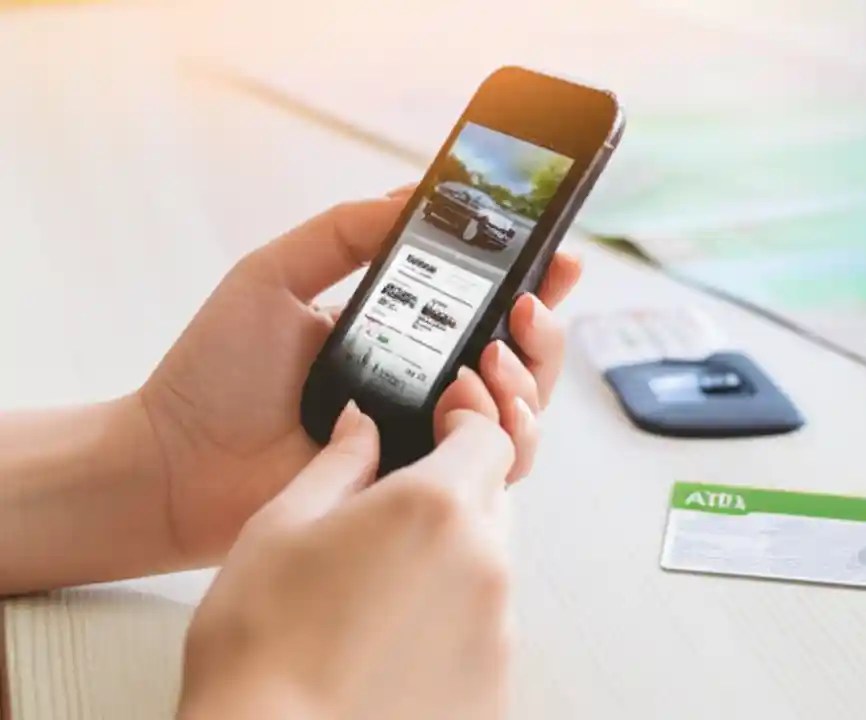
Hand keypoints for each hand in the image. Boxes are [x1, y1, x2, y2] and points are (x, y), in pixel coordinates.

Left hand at [140, 187, 580, 564]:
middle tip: (527, 310)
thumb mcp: (276, 275)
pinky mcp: (418, 489)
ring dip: (527, 382)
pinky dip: (505, 438)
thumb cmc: (215, 372)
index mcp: (402, 332)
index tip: (558, 255)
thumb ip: (345, 232)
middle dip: (544, 331)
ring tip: (491, 361)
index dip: (534, 281)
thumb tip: (416, 192)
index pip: (487, 304)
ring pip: (521, 413)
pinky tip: (479, 412)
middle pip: (522, 360)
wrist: (175, 463)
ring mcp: (425, 440)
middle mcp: (426, 385)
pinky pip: (491, 468)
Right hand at [180, 402, 514, 719]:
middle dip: (451, 501)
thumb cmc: (261, 651)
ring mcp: (498, 631)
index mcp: (436, 507)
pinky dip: (451, 629)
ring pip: (488, 571)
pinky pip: (484, 635)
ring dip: (450, 568)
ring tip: (374, 603)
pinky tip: (389, 650)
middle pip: (491, 504)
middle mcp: (485, 563)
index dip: (463, 429)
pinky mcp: (496, 687)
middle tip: (386, 528)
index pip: (490, 439)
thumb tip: (363, 425)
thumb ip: (338, 464)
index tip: (437, 435)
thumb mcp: (278, 528)